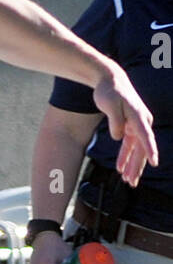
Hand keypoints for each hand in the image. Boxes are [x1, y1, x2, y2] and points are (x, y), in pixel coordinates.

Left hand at [93, 66, 157, 186]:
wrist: (109, 81)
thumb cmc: (110, 92)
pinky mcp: (129, 127)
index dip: (150, 150)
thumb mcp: (109, 106)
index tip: (155, 162)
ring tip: (127, 180)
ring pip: (135, 149)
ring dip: (131, 164)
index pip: (145, 136)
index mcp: (139, 117)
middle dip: (137, 166)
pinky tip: (120, 168)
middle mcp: (141, 122)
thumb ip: (115, 123)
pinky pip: (128, 145)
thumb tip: (119, 137)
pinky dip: (124, 156)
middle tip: (132, 183)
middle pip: (141, 148)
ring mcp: (136, 125)